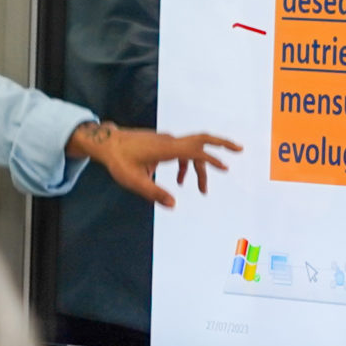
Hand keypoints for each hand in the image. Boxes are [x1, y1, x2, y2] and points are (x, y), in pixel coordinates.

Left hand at [69, 123, 241, 207]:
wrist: (105, 143)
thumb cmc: (118, 161)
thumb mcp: (134, 181)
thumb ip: (154, 193)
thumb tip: (173, 205)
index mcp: (166, 149)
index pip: (195, 150)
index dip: (213, 157)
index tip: (227, 167)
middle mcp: (169, 142)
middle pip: (201, 140)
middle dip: (221, 145)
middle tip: (239, 150)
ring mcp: (166, 141)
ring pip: (191, 152)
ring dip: (198, 170)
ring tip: (201, 190)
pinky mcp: (162, 144)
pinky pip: (181, 153)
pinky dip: (185, 166)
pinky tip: (178, 181)